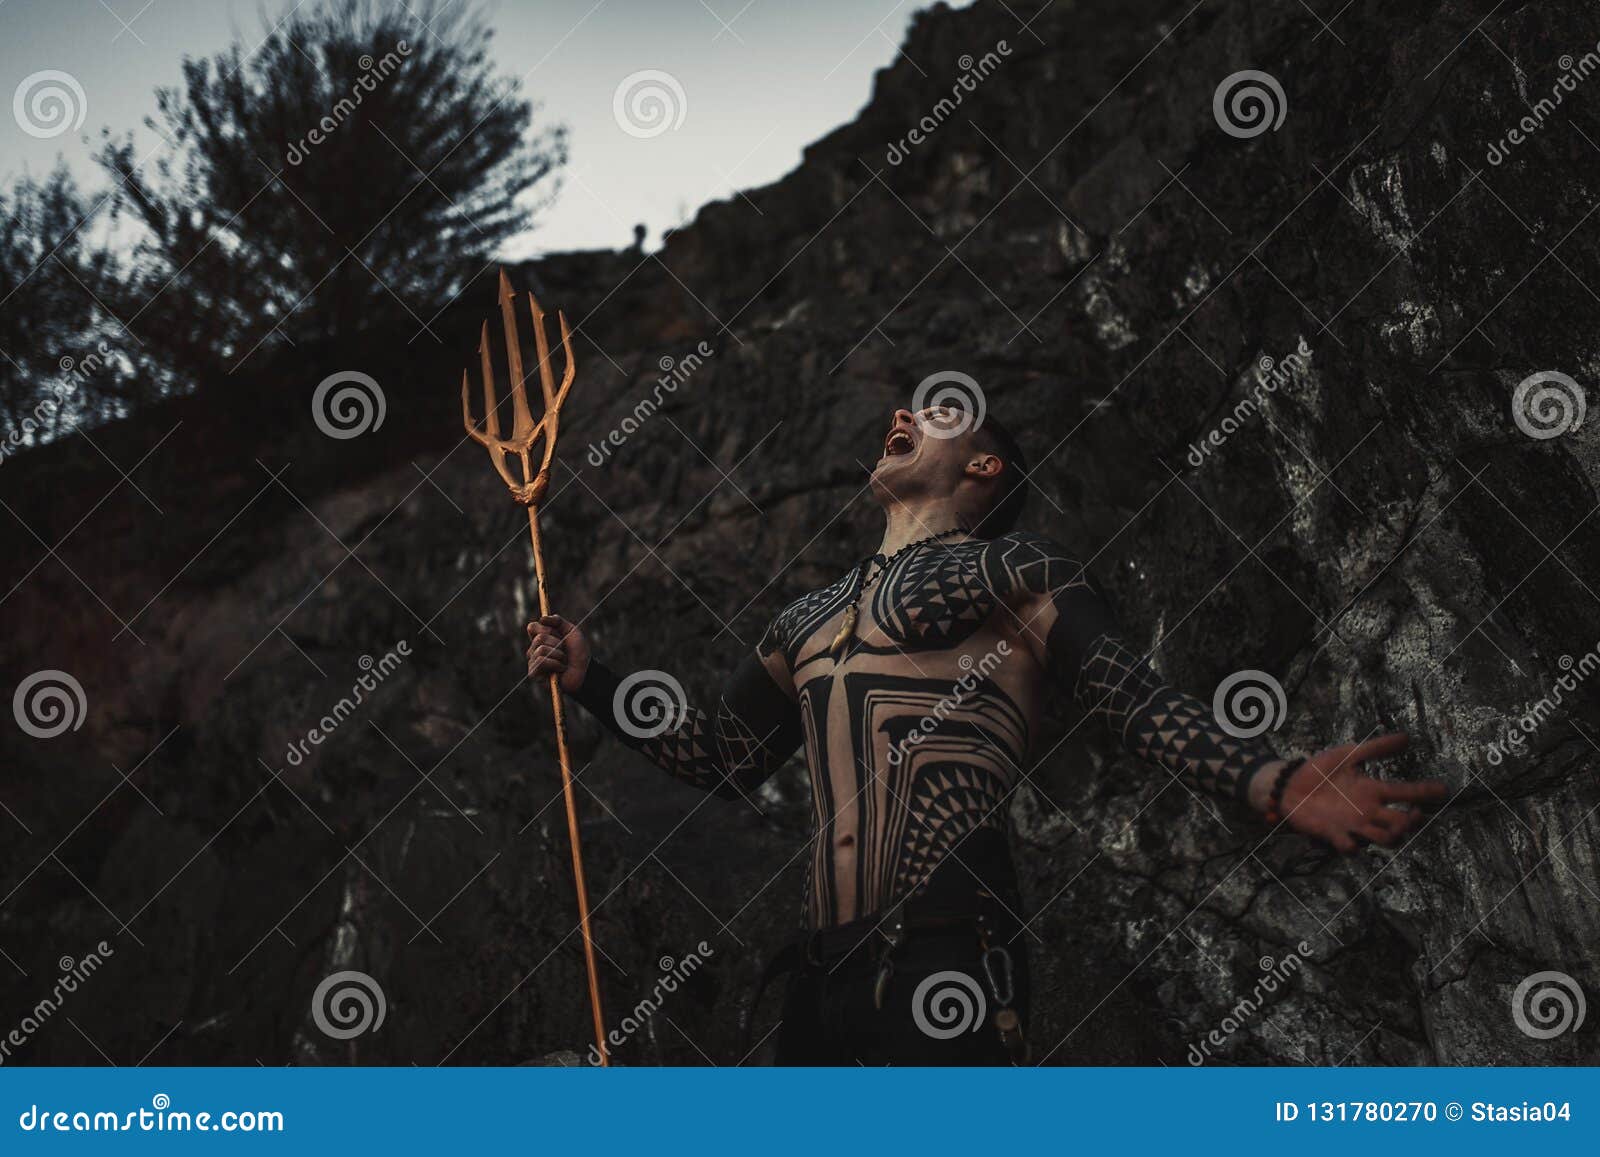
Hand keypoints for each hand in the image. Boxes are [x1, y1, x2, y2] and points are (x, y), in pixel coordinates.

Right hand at [524, 614, 590, 692]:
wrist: (586, 671)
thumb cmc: (578, 652)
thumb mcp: (571, 631)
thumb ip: (558, 621)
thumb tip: (542, 618)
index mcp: (540, 639)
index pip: (532, 627)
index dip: (547, 629)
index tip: (559, 634)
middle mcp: (533, 650)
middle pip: (539, 638)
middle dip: (558, 643)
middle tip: (565, 651)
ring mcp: (532, 662)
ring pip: (541, 650)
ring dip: (559, 655)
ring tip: (564, 662)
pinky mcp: (534, 674)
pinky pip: (541, 661)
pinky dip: (555, 663)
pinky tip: (560, 669)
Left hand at [1267, 733, 1447, 850]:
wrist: (1287, 784)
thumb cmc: (1319, 770)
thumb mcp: (1348, 754)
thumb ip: (1376, 748)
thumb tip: (1408, 737)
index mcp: (1373, 790)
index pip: (1405, 793)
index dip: (1425, 792)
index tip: (1443, 789)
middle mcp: (1368, 811)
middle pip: (1401, 823)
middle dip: (1413, 821)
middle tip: (1416, 813)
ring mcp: (1352, 825)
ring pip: (1384, 839)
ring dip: (1392, 835)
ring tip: (1397, 826)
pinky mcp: (1333, 834)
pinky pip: (1349, 847)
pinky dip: (1352, 846)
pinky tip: (1352, 839)